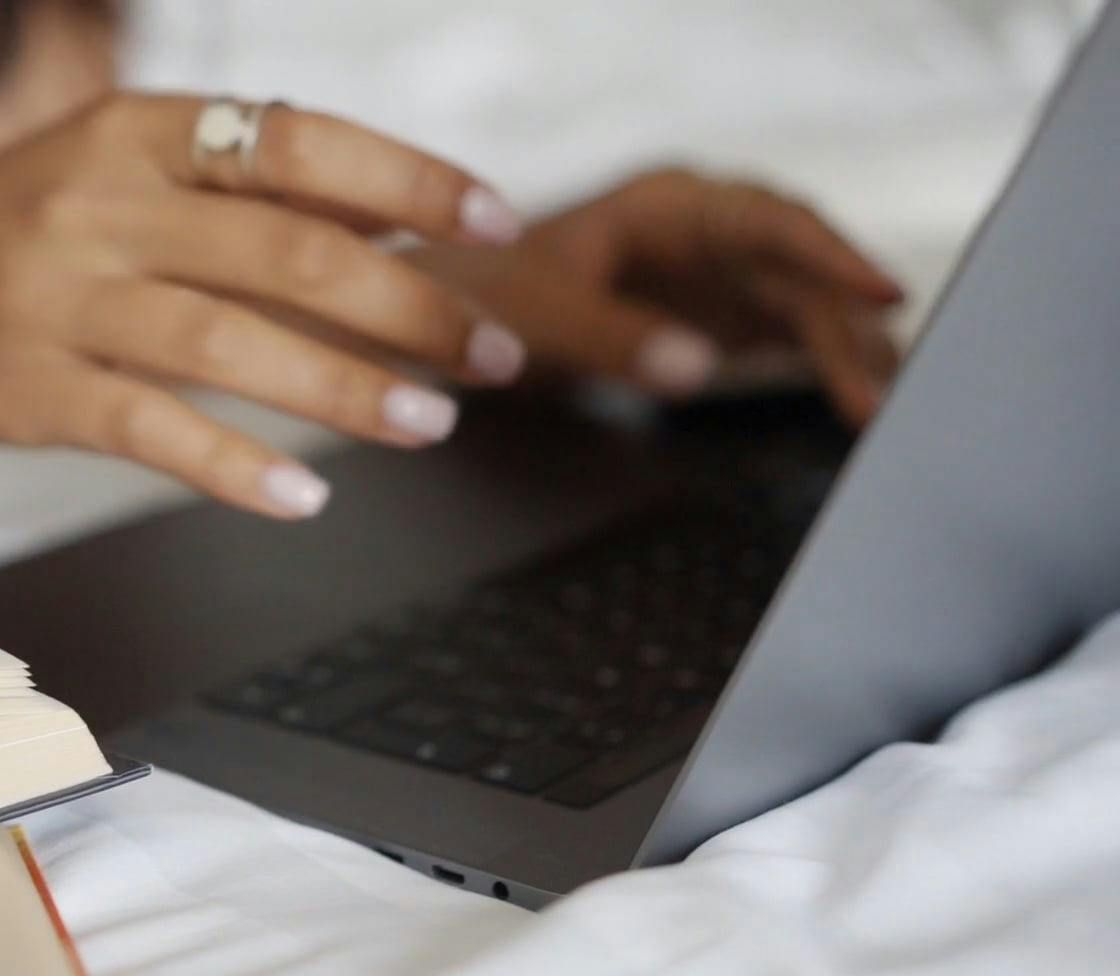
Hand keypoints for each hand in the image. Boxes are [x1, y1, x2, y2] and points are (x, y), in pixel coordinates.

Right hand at [0, 93, 527, 518]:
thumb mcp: (101, 177)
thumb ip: (231, 191)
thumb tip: (391, 214)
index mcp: (130, 132)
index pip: (298, 140)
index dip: (412, 179)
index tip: (497, 223)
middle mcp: (94, 202)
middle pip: (286, 249)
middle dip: (412, 304)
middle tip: (495, 356)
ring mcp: (52, 298)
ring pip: (228, 341)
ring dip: (347, 389)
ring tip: (430, 424)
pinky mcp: (21, 389)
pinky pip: (147, 430)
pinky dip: (232, 465)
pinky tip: (300, 497)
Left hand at [407, 169, 905, 422]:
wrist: (451, 318)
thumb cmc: (482, 290)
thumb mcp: (537, 313)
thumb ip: (613, 337)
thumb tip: (698, 369)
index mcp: (669, 206)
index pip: (769, 222)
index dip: (831, 255)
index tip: (882, 291)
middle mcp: (708, 234)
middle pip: (799, 275)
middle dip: (844, 329)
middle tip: (876, 396)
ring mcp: (718, 277)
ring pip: (804, 309)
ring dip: (842, 355)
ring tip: (876, 411)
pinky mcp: (719, 319)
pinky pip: (788, 337)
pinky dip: (821, 368)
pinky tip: (856, 401)